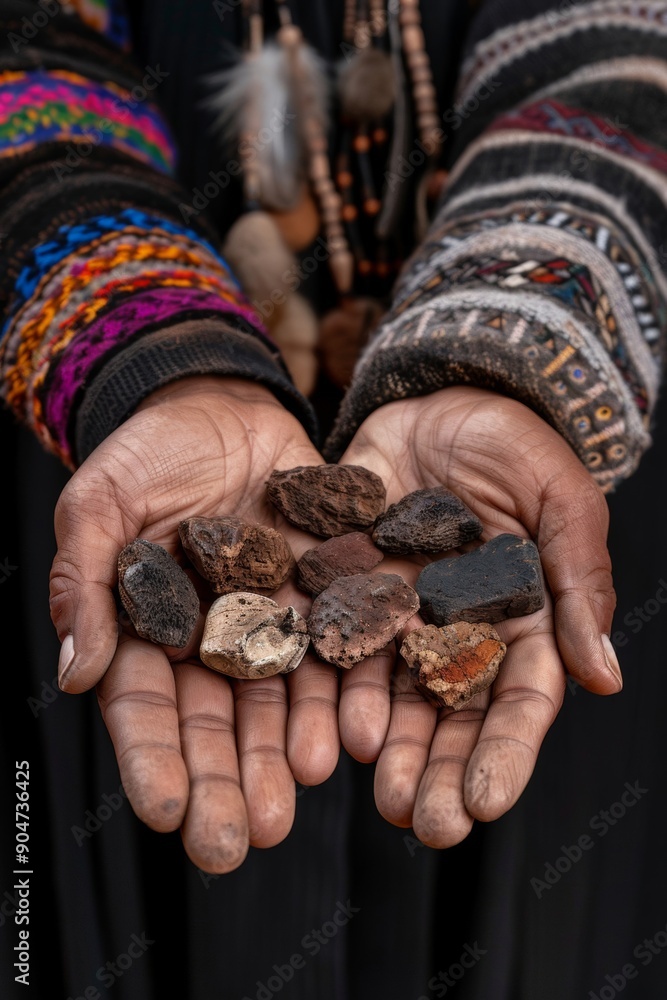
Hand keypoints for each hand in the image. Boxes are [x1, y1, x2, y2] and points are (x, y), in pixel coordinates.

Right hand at [49, 377, 338, 871]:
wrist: (222, 407)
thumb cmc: (147, 452)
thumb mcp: (100, 502)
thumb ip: (86, 579)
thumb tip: (76, 672)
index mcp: (149, 632)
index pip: (147, 710)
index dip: (154, 762)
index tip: (167, 812)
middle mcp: (214, 642)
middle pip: (219, 725)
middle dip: (228, 782)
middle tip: (240, 840)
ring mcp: (273, 623)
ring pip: (280, 701)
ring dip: (288, 753)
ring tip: (300, 794)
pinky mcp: (325, 595)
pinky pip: (338, 649)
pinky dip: (343, 691)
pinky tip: (352, 732)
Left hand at [336, 386, 618, 846]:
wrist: (438, 399)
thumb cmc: (513, 444)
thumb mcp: (559, 500)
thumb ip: (577, 582)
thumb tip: (603, 679)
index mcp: (518, 621)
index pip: (517, 701)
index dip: (505, 752)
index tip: (485, 802)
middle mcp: (455, 631)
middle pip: (450, 716)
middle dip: (439, 771)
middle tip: (424, 825)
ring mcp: (397, 616)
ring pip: (391, 697)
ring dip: (385, 749)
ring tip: (376, 794)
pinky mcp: (345, 590)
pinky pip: (336, 645)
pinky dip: (332, 688)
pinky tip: (325, 728)